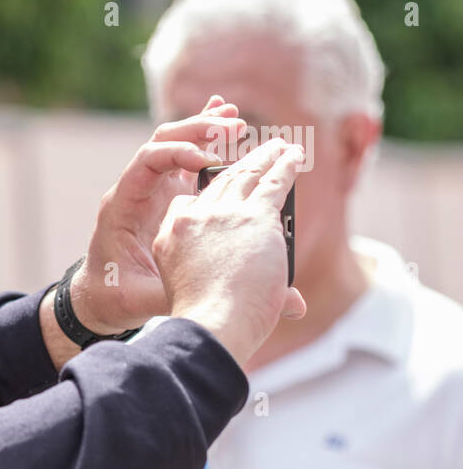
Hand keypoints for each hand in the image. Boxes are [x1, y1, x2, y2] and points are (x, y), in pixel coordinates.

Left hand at [70, 96, 247, 334]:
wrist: (101, 295)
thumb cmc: (115, 295)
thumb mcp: (141, 298)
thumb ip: (171, 292)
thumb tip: (208, 297)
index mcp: (123, 205)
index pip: (147, 161)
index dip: (177, 153)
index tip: (208, 160)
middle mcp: (138, 190)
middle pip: (163, 142)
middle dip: (197, 130)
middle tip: (234, 127)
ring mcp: (154, 191)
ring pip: (176, 145)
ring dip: (204, 130)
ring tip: (235, 120)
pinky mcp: (170, 197)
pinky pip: (187, 161)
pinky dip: (205, 140)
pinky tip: (227, 123)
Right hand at [152, 137, 306, 366]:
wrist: (212, 322)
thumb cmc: (204, 319)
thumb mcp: (185, 289)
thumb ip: (215, 275)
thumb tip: (270, 294)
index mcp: (173, 234)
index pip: (193, 203)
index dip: (212, 192)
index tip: (227, 185)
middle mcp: (196, 217)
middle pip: (222, 183)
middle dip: (242, 165)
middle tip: (261, 152)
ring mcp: (225, 214)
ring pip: (247, 174)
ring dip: (266, 157)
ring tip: (280, 145)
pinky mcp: (255, 216)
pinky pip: (274, 181)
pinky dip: (286, 164)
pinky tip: (295, 153)